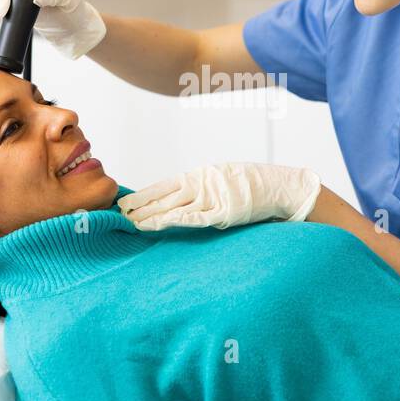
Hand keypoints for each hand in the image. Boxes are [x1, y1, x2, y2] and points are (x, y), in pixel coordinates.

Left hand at [118, 163, 321, 230]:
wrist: (280, 186)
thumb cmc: (251, 185)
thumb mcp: (221, 180)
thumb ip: (201, 190)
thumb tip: (179, 201)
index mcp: (200, 175)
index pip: (165, 186)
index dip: (144, 195)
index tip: (124, 202)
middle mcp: (203, 184)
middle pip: (165, 197)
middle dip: (141, 206)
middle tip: (119, 214)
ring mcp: (215, 197)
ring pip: (177, 208)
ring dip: (153, 217)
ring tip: (133, 224)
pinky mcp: (227, 212)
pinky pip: (198, 218)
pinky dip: (178, 221)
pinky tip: (161, 224)